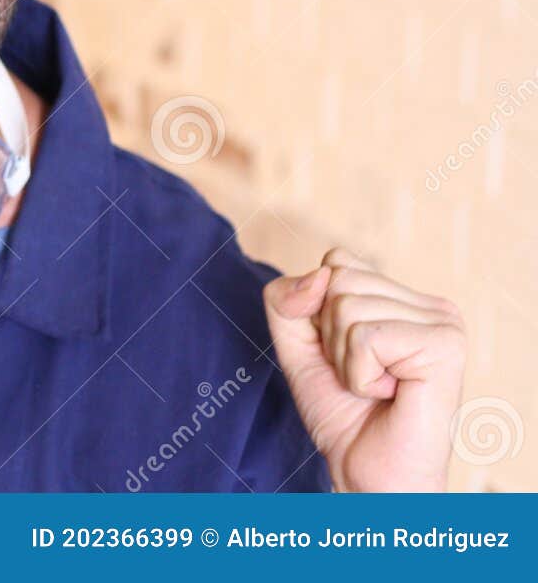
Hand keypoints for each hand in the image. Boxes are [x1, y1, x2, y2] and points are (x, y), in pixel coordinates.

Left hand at [263, 247, 465, 491]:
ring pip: (348, 305)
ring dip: (346, 359)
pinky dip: (361, 374)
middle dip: (330, 336)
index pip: (335, 262)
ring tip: (377, 388)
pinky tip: (390, 394)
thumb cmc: (341, 412)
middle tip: (363, 376)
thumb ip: (286, 300)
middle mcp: (430, 304)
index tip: (345, 355)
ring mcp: (443, 321)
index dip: (318, 313)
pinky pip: (367, 337)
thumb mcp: (296, 344)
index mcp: (402, 298)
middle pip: (339, 279)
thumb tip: (320, 274)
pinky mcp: (446, 344)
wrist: (366, 471)